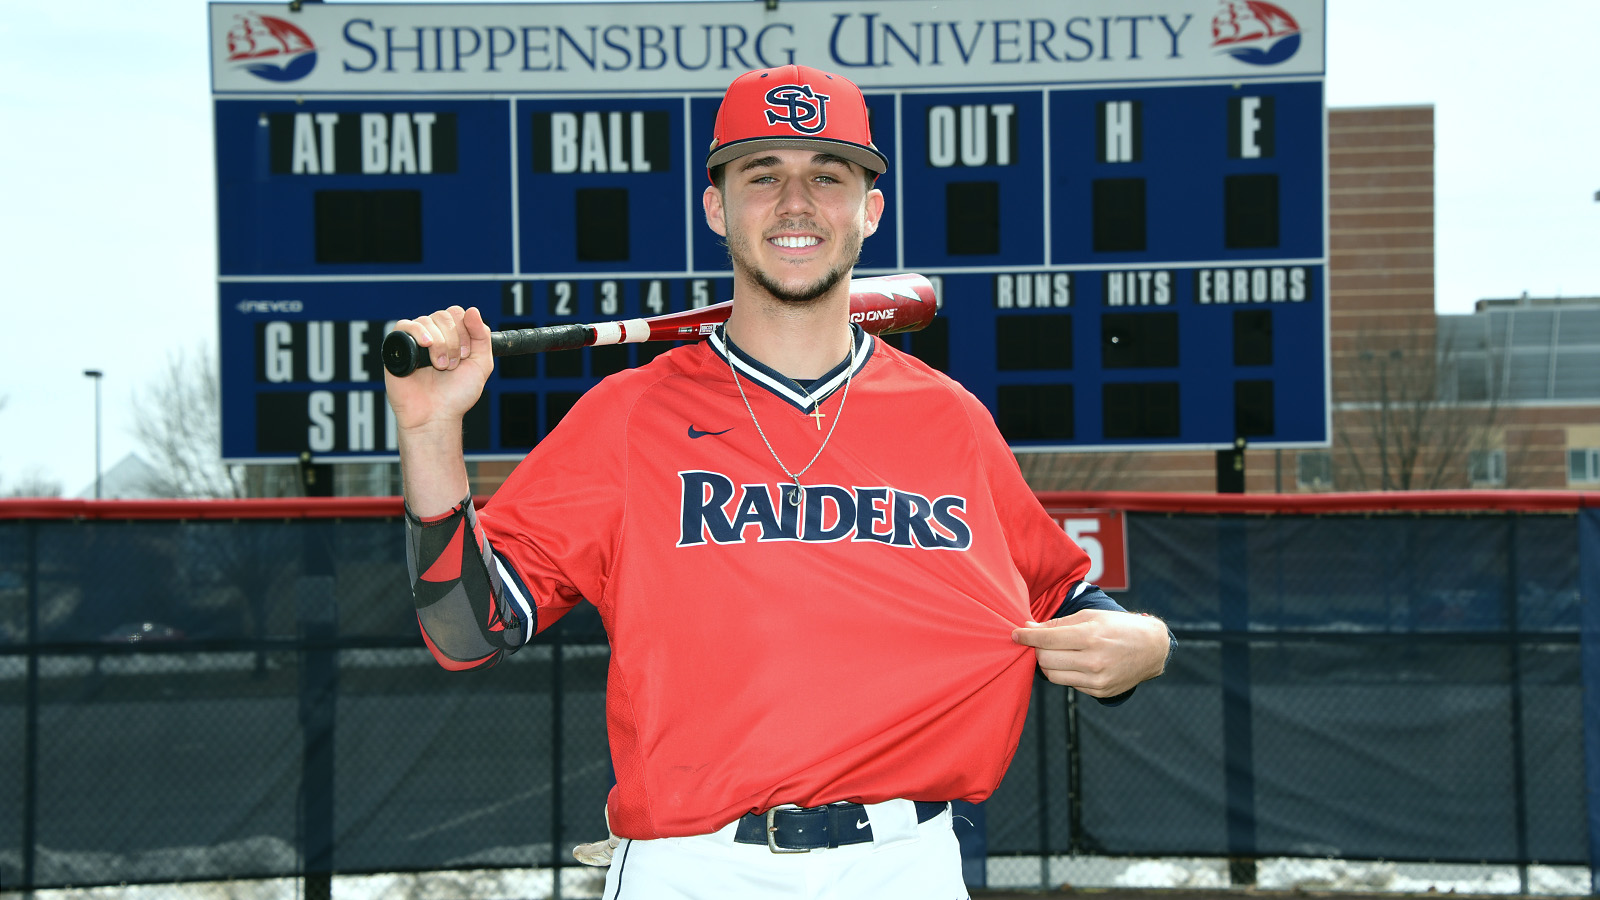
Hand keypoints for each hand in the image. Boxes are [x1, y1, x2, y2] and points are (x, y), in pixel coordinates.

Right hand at [382, 306, 493, 432]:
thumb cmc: (457, 394)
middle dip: (453, 341)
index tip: (466, 355)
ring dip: (439, 343)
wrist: (436, 415)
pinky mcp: (397, 348)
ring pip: (427, 320)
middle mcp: (433, 335)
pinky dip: (417, 332)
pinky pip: (404, 326)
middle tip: (452, 365)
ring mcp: (415, 340)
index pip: (457, 314)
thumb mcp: (481, 364)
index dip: (465, 331)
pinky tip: (426, 345)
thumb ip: (482, 337)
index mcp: (452, 336)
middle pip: (444, 316)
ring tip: (440, 366)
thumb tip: (472, 310)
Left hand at [1011, 609, 1170, 697]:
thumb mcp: (1090, 616)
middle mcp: (1094, 661)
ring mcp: (1098, 679)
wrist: (1152, 648)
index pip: (1046, 639)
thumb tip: (1029, 628)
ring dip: (1047, 664)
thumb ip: (1058, 624)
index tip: (1015, 634)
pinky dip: (1065, 673)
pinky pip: (1069, 684)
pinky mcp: (1100, 692)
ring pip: (1053, 676)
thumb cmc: (1119, 626)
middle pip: (1045, 660)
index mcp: (1090, 636)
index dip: (1026, 637)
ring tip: (1055, 652)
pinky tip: (1074, 663)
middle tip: (1039, 642)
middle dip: (1036, 650)